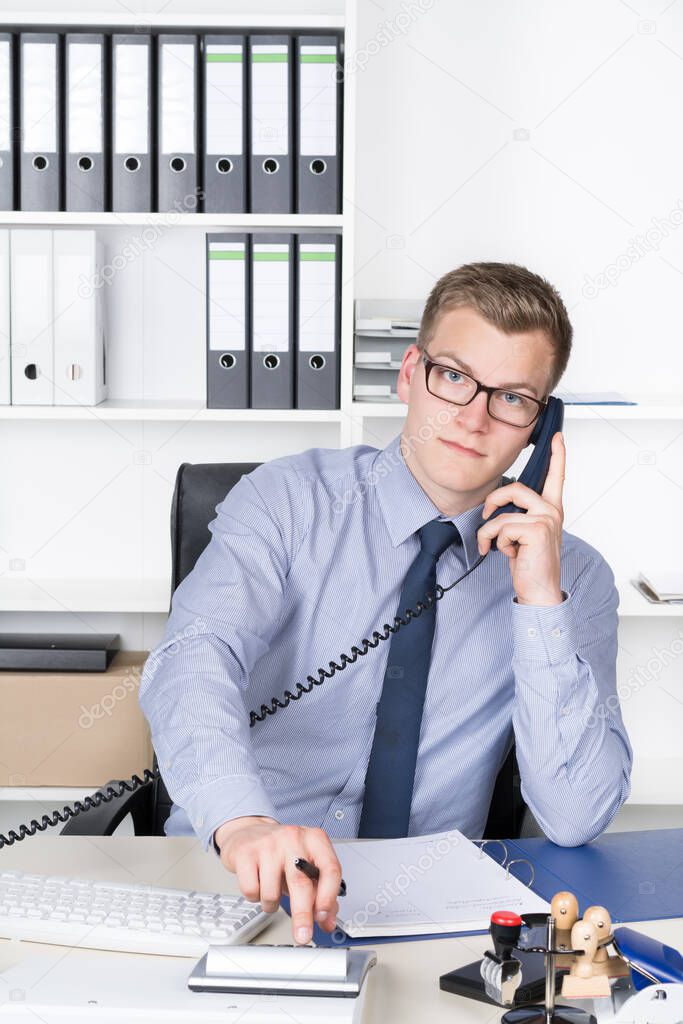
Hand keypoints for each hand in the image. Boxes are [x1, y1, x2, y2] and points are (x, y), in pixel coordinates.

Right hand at [214, 817, 342, 944]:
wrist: (249, 832)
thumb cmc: (281, 852)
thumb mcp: (305, 866)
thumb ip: (319, 892)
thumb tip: (327, 921)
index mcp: (315, 840)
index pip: (330, 869)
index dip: (328, 898)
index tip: (323, 918)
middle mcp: (293, 838)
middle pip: (301, 883)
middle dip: (302, 916)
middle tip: (303, 936)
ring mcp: (268, 844)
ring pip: (272, 893)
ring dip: (272, 904)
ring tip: (272, 891)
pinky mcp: (245, 853)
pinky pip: (251, 891)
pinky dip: (255, 896)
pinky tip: (258, 883)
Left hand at [476, 431, 565, 605]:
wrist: (540, 590)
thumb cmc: (531, 564)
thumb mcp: (525, 535)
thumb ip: (519, 516)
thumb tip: (498, 507)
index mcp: (551, 509)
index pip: (556, 477)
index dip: (557, 455)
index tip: (557, 436)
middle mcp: (552, 511)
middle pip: (514, 488)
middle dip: (493, 501)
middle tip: (486, 516)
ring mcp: (546, 519)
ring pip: (502, 514)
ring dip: (491, 534)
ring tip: (499, 548)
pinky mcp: (537, 530)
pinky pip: (501, 528)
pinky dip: (496, 544)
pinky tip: (509, 555)